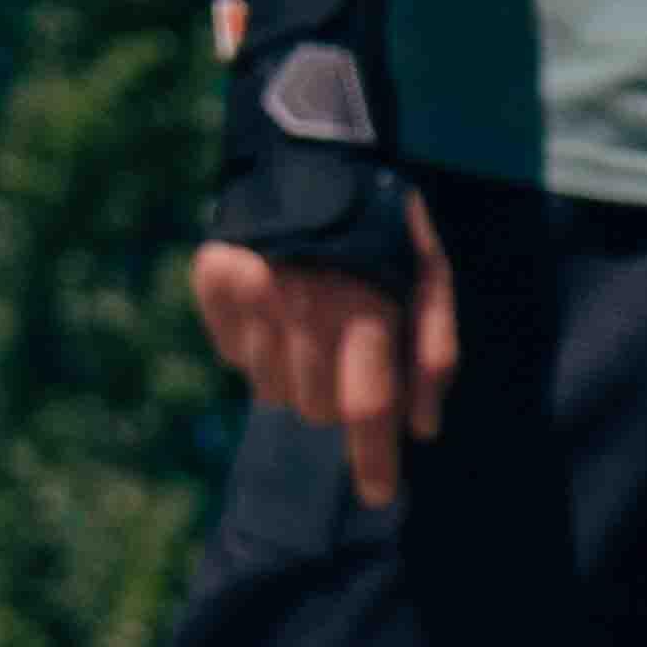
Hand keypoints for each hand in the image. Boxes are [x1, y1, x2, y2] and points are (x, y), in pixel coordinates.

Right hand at [189, 196, 461, 512]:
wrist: (312, 149)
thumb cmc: (384, 223)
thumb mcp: (432, 276)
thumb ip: (435, 350)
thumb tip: (423, 427)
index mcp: (363, 308)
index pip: (365, 408)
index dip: (373, 460)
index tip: (377, 497)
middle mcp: (300, 308)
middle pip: (317, 407)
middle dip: (339, 399)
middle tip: (345, 355)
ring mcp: (250, 295)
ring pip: (272, 389)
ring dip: (297, 374)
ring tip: (310, 323)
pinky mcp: (212, 281)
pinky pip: (232, 354)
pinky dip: (257, 345)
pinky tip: (276, 306)